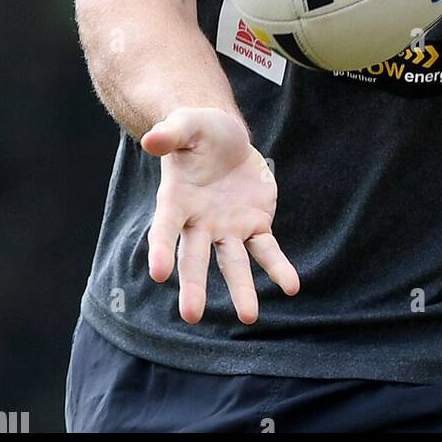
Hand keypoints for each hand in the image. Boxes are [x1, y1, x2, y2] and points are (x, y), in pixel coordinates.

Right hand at [141, 106, 299, 322]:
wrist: (225, 136)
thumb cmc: (198, 132)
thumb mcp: (186, 124)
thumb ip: (170, 133)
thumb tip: (149, 139)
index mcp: (175, 201)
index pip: (164, 228)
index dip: (159, 249)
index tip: (157, 274)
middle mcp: (198, 224)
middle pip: (193, 258)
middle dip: (193, 285)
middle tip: (191, 316)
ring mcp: (228, 228)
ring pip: (233, 263)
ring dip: (242, 289)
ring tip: (250, 316)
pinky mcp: (255, 224)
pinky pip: (267, 250)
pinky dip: (278, 267)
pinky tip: (291, 286)